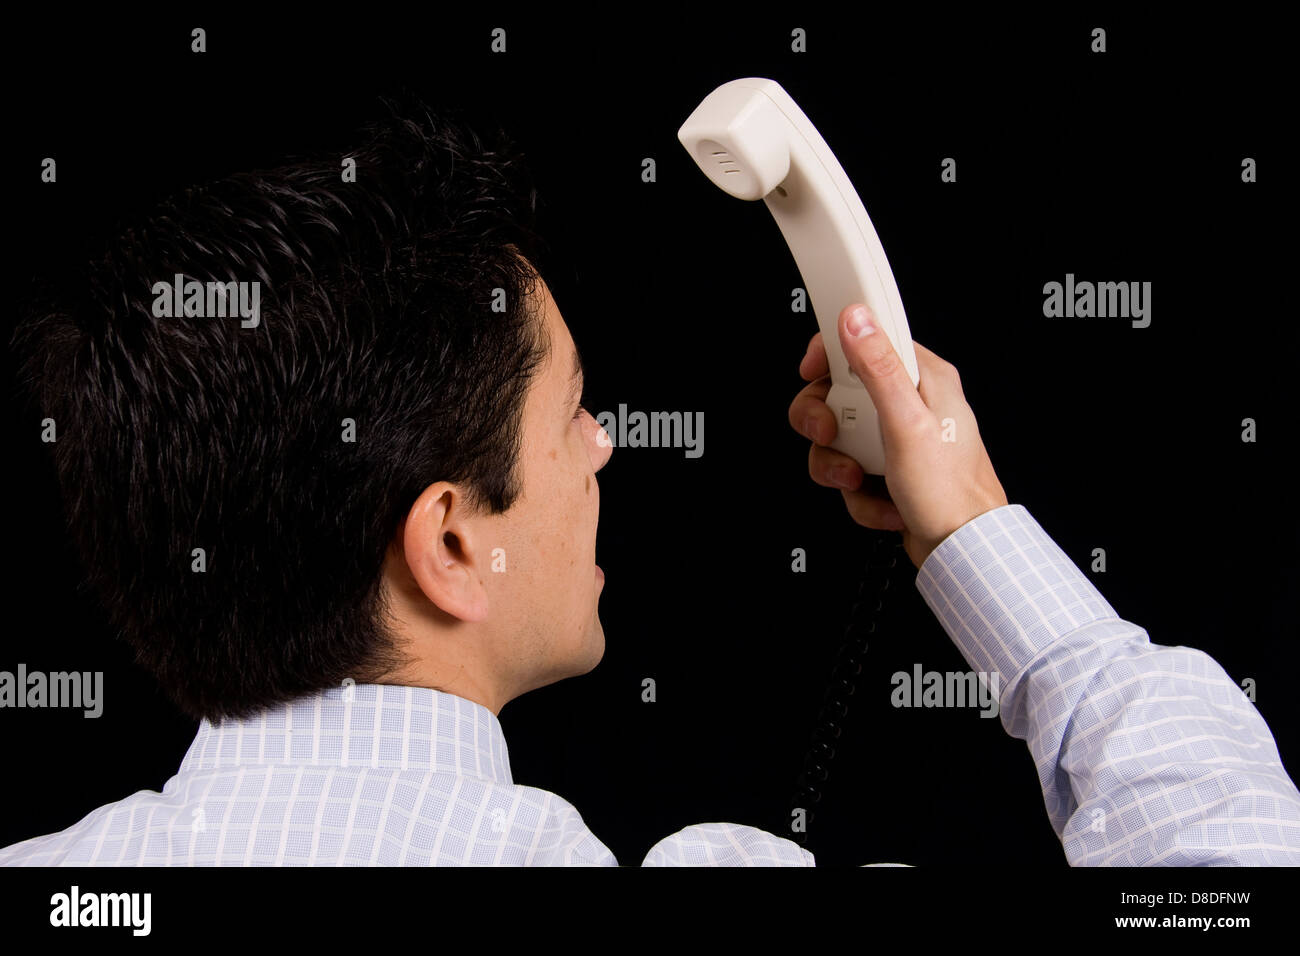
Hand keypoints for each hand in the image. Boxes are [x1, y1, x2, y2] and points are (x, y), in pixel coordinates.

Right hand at [787, 304, 1008, 568]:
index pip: (869, 341)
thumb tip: (857, 320)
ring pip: (840, 437)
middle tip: (832, 433)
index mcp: (925, 379)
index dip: (833, 353)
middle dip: (826, 421)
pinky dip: (861, 495)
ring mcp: (898, 440)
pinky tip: (885, 501)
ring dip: (841, 466)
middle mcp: (912, 405)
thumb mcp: (907, 423)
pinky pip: (851, 471)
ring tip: (860, 478)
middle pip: (841, 393)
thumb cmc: (950, 492)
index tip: (813, 370)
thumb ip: (878, 368)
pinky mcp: (890, 471)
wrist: (962, 550)